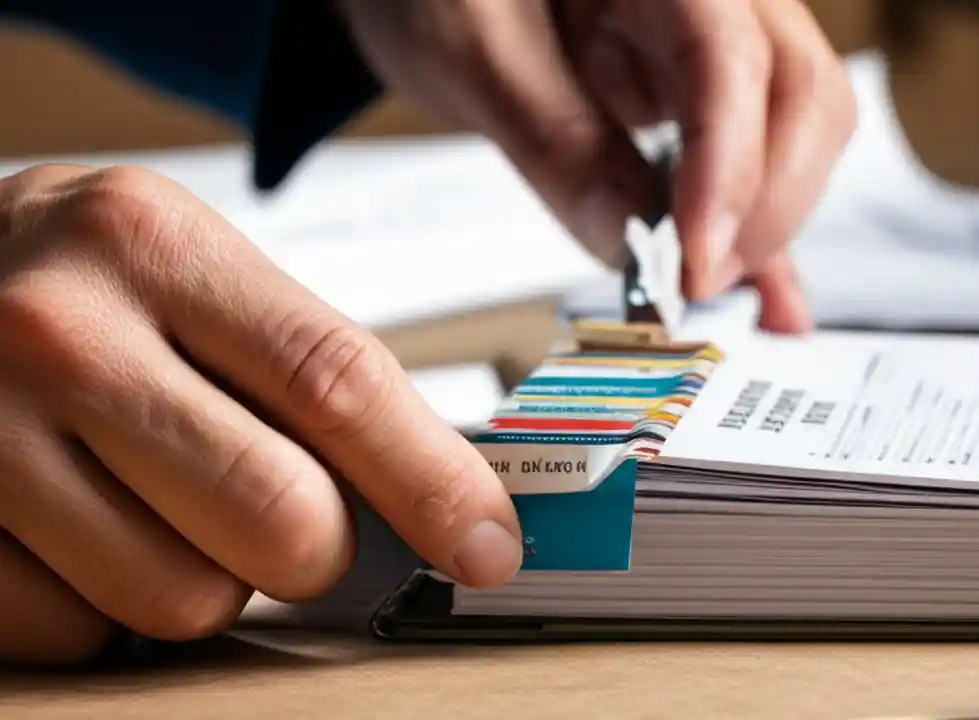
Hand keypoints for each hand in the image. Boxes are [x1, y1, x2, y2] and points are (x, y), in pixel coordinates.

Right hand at [0, 165, 522, 665]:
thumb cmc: (80, 286)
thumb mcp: (186, 269)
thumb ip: (300, 369)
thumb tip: (443, 496)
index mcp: (154, 245)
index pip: (338, 385)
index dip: (433, 482)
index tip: (487, 546)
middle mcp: (58, 329)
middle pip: (279, 516)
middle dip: (317, 548)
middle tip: (293, 520)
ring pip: (182, 600)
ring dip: (207, 580)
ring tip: (162, 508)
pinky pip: (75, 635)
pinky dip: (102, 608)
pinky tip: (80, 533)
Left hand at [338, 0, 854, 332]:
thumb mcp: (472, 50)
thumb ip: (555, 141)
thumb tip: (631, 246)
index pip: (732, 60)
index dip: (728, 169)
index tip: (695, 260)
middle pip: (802, 97)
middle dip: (764, 207)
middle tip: (694, 285)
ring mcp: (721, 45)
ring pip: (800, 134)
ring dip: (768, 226)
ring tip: (714, 299)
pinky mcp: (706, 97)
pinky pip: (758, 164)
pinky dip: (758, 234)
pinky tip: (764, 299)